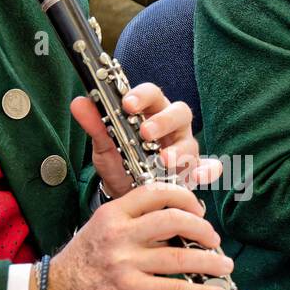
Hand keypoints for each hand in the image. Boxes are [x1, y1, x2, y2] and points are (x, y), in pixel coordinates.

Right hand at [33, 183, 232, 289]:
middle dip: (204, 229)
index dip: (185, 199)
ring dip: (211, 261)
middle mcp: (120, 234)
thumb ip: (137, 223)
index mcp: (114, 213)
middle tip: (214, 239)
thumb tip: (181, 223)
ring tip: (225, 266)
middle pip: (175, 220)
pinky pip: (175, 288)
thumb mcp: (104, 230)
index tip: (200, 211)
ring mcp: (125, 261)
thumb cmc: (85, 263)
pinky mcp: (131, 289)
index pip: (156, 193)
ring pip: (181, 256)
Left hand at [71, 82, 222, 197]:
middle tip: (146, 133)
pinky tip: (196, 177)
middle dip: (164, 122)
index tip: (127, 105)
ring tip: (164, 161)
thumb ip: (95, 125)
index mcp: (151, 113)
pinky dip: (207, 171)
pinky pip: (209, 168)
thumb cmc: (120, 164)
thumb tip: (80, 102)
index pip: (153, 94)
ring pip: (191, 142)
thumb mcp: (104, 146)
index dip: (143, 96)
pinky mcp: (196, 169)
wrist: (128, 194)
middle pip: (179, 113)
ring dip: (179, 150)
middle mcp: (173, 127)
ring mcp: (187, 148)